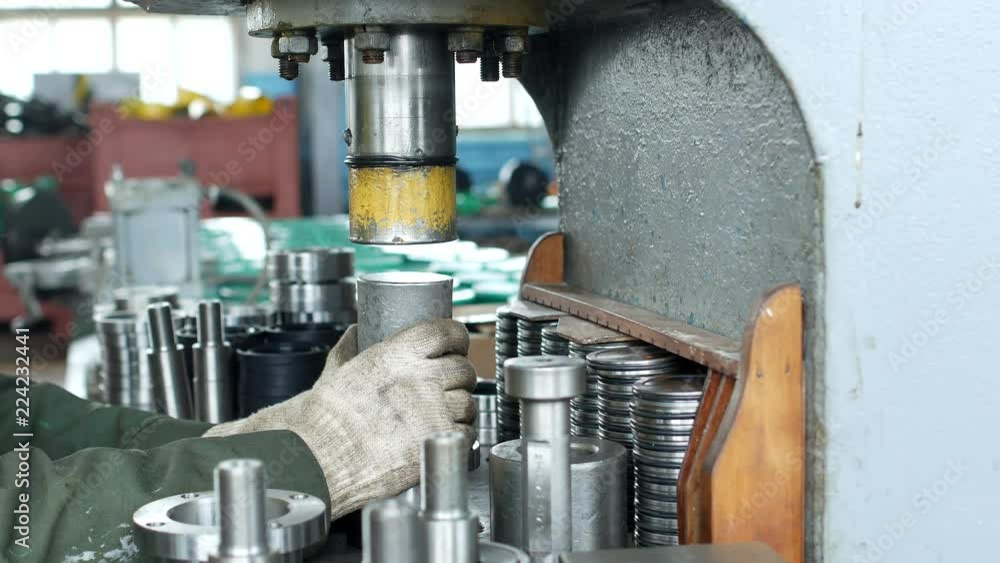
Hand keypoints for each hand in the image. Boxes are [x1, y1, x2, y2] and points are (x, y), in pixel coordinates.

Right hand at [204, 320, 476, 517]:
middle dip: (458, 376)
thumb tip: (355, 333)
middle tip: (447, 385)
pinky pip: (466, 432)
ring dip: (460, 406)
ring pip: (468, 401)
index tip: (455, 345)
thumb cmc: (322, 418)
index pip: (446, 332)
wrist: (319, 457)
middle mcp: (421, 378)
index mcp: (398, 354)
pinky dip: (458, 434)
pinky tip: (442, 436)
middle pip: (462, 368)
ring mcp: (434, 410)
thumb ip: (349, 350)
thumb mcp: (335, 371)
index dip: (455, 338)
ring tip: (444, 414)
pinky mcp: (439, 441)